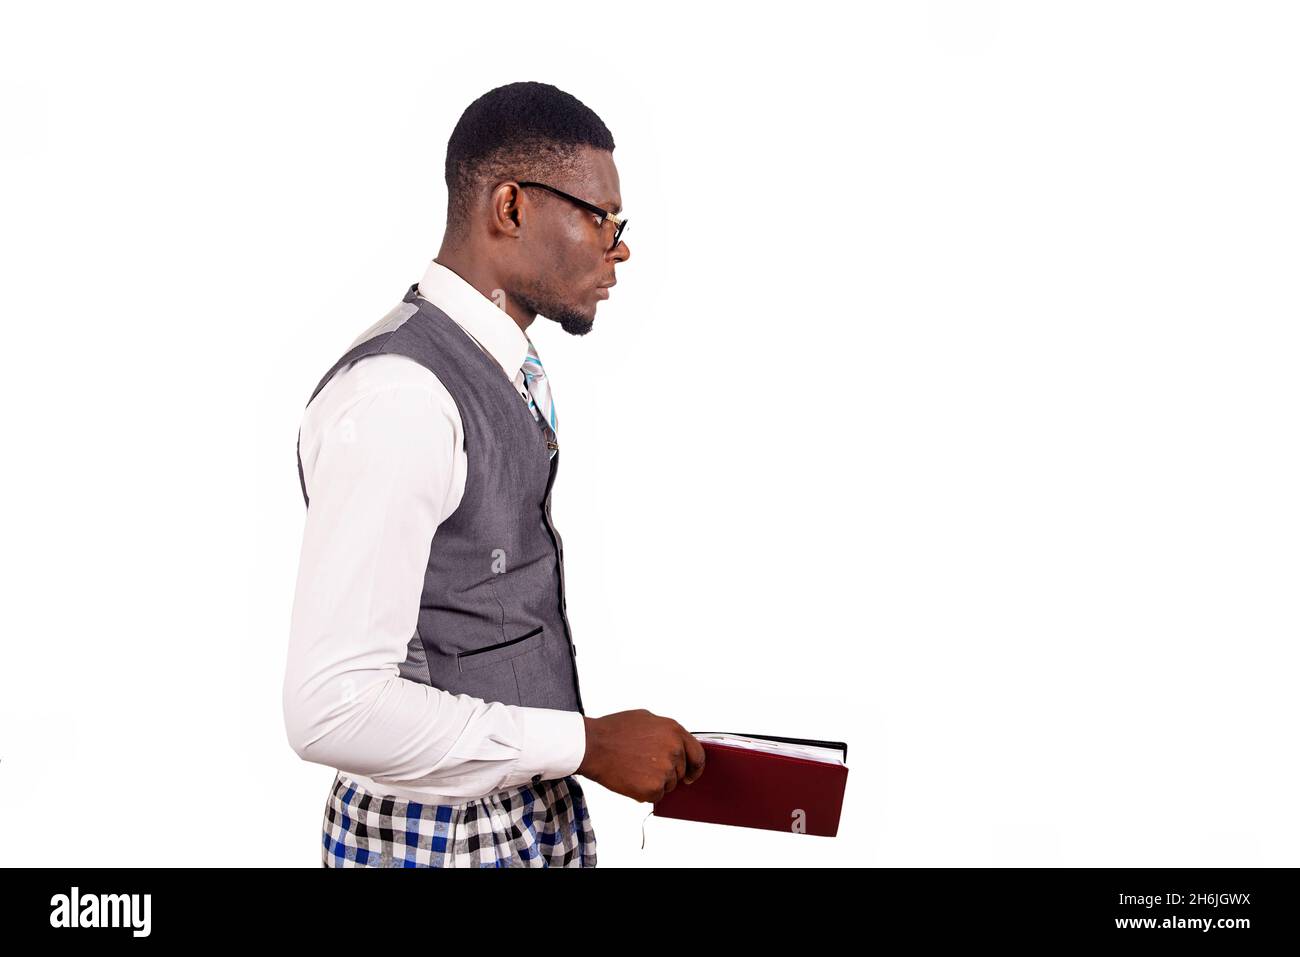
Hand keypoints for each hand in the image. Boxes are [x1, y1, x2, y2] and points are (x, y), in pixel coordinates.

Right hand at [575, 708, 706, 802]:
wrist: (592, 745)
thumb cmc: (614, 730)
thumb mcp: (646, 718)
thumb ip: (666, 732)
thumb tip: (677, 745)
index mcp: (674, 731)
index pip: (698, 755)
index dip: (695, 767)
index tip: (690, 775)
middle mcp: (674, 750)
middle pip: (680, 772)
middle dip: (666, 773)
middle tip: (644, 767)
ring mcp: (665, 770)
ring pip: (668, 785)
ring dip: (654, 782)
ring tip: (634, 769)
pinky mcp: (653, 788)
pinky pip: (656, 796)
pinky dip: (644, 792)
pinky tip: (630, 778)